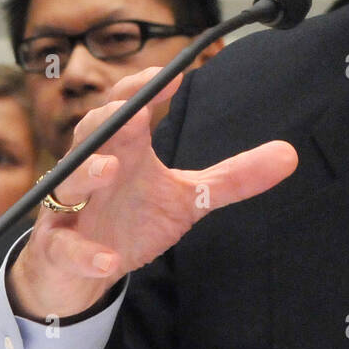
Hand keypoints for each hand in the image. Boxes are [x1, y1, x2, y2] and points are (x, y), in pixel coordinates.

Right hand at [9, 68, 296, 319]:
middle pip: (91, 132)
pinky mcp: (58, 247)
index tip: (172, 76)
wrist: (83, 272)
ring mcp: (71, 208)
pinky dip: (85, 252)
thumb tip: (290, 155)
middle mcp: (95, 170)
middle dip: (108, 119)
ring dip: (88, 172)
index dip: (144, 89)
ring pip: (69, 180)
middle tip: (132, 112)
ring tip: (110, 170)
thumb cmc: (131, 220)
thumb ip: (233, 177)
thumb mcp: (188, 198)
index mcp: (125, 150)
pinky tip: (110, 259)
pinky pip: (64, 246)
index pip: (128, 107)